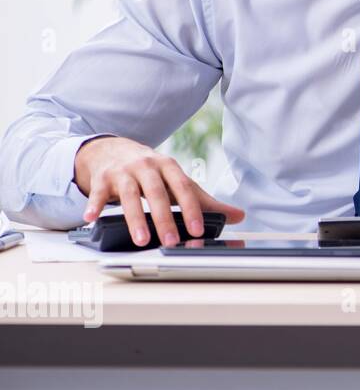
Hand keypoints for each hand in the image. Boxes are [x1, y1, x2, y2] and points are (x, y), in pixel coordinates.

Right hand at [74, 136, 245, 245]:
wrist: (112, 149)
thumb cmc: (150, 170)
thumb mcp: (176, 180)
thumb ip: (204, 200)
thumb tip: (238, 216)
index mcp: (169, 166)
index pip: (184, 188)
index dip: (192, 209)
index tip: (198, 230)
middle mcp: (146, 166)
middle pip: (157, 193)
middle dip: (164, 218)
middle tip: (171, 241)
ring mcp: (123, 172)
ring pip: (130, 196)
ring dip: (134, 219)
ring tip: (141, 239)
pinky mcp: (102, 179)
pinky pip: (98, 194)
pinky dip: (94, 206)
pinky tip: (91, 219)